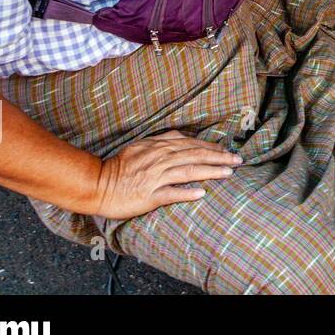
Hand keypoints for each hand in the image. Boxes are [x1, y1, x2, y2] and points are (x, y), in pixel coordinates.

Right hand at [93, 130, 240, 219]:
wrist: (96, 184)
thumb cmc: (119, 167)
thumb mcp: (141, 146)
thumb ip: (162, 142)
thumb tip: (184, 138)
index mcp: (158, 147)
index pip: (191, 144)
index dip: (211, 147)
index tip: (226, 150)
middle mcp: (159, 159)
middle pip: (195, 155)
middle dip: (219, 157)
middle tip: (238, 160)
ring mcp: (154, 177)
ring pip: (188, 171)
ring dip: (210, 171)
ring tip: (228, 173)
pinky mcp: (148, 195)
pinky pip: (170, 193)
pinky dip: (186, 192)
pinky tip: (202, 193)